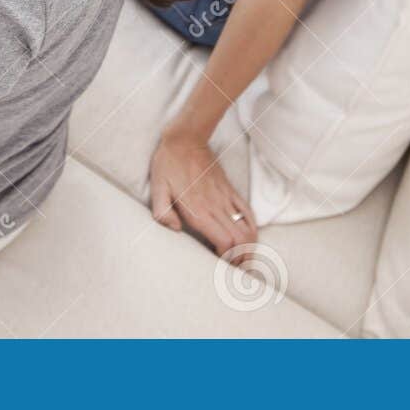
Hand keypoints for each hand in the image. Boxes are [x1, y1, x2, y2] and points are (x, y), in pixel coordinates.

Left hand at [149, 126, 258, 261]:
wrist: (185, 138)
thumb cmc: (167, 164)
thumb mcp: (156, 188)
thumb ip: (162, 212)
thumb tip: (175, 229)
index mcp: (199, 211)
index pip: (225, 242)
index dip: (227, 258)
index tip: (220, 266)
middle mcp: (216, 207)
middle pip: (241, 240)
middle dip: (241, 259)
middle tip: (235, 270)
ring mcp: (226, 198)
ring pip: (248, 228)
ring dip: (250, 247)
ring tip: (243, 259)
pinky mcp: (230, 190)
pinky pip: (248, 212)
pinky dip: (252, 229)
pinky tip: (248, 238)